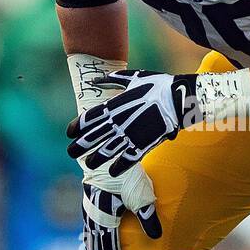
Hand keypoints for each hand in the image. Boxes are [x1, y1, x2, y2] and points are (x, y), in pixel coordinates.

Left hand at [67, 70, 194, 175]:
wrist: (179, 97)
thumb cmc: (157, 85)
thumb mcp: (132, 77)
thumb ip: (112, 80)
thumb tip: (94, 80)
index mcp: (114, 105)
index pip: (88, 119)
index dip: (76, 127)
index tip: (70, 133)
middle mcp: (118, 122)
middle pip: (92, 138)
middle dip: (79, 146)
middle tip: (71, 153)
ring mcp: (130, 135)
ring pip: (106, 152)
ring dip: (96, 159)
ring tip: (90, 164)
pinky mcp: (144, 145)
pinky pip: (128, 160)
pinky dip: (119, 167)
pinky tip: (112, 172)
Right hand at [79, 162, 160, 249]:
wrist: (109, 152)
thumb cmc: (127, 172)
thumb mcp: (141, 194)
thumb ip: (147, 216)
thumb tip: (155, 237)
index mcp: (105, 217)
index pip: (109, 249)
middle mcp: (94, 216)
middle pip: (98, 248)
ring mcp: (90, 209)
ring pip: (91, 238)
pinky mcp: (90, 202)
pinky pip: (90, 228)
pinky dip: (93, 241)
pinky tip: (95, 245)